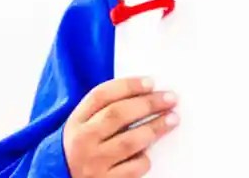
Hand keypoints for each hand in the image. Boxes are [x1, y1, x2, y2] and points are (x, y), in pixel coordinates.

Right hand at [63, 77, 178, 177]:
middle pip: (117, 114)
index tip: (151, 82)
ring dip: (156, 127)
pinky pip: (133, 167)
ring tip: (172, 119)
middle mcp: (82, 141)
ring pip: (130, 141)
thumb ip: (105, 111)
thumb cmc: (82, 150)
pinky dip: (145, 158)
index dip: (128, 86)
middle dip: (148, 104)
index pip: (101, 96)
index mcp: (76, 122)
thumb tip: (145, 94)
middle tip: (171, 99)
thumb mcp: (84, 127)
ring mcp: (93, 164)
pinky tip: (150, 152)